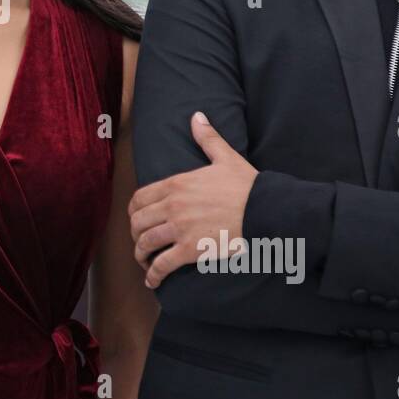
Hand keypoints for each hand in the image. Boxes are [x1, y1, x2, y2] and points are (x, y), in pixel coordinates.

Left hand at [129, 112, 258, 288]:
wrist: (264, 209)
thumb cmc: (247, 185)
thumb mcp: (224, 157)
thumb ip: (207, 138)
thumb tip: (197, 116)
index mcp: (176, 184)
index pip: (139, 198)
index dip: (133, 212)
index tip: (136, 220)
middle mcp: (172, 206)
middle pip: (137, 222)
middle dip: (135, 235)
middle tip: (141, 243)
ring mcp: (180, 228)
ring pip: (145, 244)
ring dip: (141, 256)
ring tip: (145, 263)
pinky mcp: (190, 250)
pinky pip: (163, 265)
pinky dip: (154, 276)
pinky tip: (154, 282)